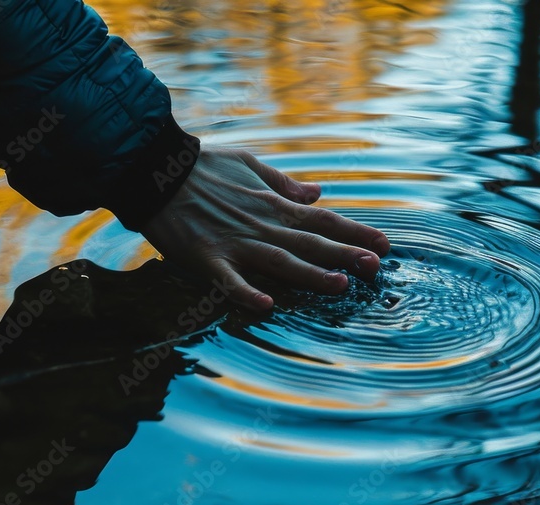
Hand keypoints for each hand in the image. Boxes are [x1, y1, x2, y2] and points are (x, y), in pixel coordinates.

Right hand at [137, 147, 390, 310]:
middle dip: (345, 255)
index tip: (384, 244)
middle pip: (310, 243)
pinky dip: (246, 292)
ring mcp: (235, 243)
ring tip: (339, 285)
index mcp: (273, 205)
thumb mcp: (250, 165)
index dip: (355, 232)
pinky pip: (229, 279)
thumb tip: (317, 194)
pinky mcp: (206, 258)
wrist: (156, 170)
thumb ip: (284, 184)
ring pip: (279, 261)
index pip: (323, 220)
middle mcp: (261, 225)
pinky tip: (265, 305)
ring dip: (309, 274)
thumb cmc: (203, 167)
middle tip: (375, 268)